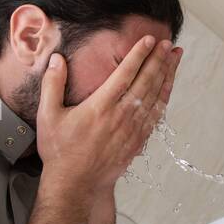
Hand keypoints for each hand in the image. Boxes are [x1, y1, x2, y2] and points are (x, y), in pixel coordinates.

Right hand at [35, 37, 181, 188]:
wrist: (77, 184)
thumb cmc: (61, 151)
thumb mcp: (48, 116)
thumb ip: (52, 85)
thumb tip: (57, 60)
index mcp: (101, 106)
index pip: (125, 73)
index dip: (139, 55)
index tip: (149, 40)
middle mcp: (121, 115)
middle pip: (146, 82)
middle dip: (159, 60)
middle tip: (168, 43)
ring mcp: (133, 129)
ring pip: (155, 97)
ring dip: (167, 75)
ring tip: (175, 58)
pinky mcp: (138, 141)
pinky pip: (156, 115)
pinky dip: (164, 98)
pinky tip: (168, 88)